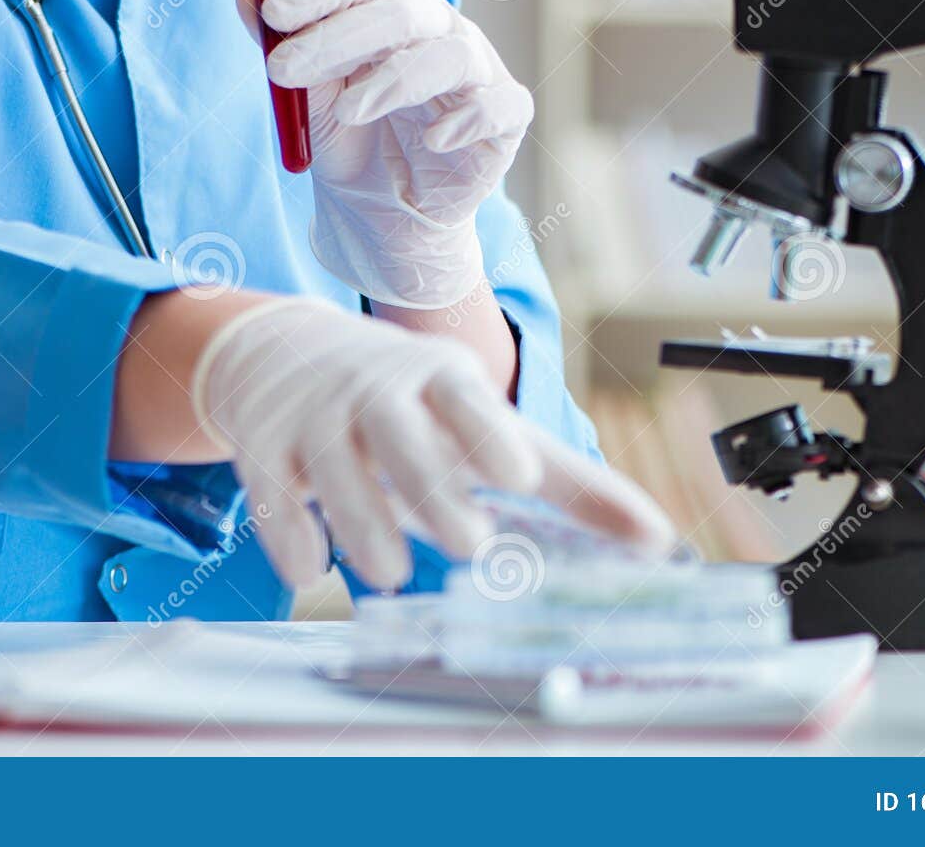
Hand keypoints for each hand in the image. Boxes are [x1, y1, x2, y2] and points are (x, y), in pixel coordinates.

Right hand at [192, 298, 674, 590]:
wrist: (284, 351)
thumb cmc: (412, 402)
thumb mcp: (484, 423)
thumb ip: (569, 482)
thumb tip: (660, 540)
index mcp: (439, 379)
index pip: (465, 398)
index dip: (489, 432)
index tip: (520, 474)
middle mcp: (375, 390)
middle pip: (400, 433)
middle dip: (430, 485)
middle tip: (470, 543)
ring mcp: (315, 414)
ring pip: (333, 466)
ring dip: (362, 520)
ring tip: (391, 574)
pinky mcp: (264, 442)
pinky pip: (270, 488)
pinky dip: (287, 530)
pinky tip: (307, 566)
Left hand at [238, 0, 533, 308]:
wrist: (381, 215)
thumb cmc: (348, 139)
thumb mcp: (304, 97)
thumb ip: (280, 46)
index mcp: (389, 8)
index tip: (273, 12)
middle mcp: (438, 29)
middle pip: (403, 11)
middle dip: (340, 37)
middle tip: (284, 69)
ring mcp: (476, 72)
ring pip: (451, 55)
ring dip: (397, 80)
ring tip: (349, 112)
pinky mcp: (505, 121)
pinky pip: (500, 107)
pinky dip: (471, 118)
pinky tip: (435, 140)